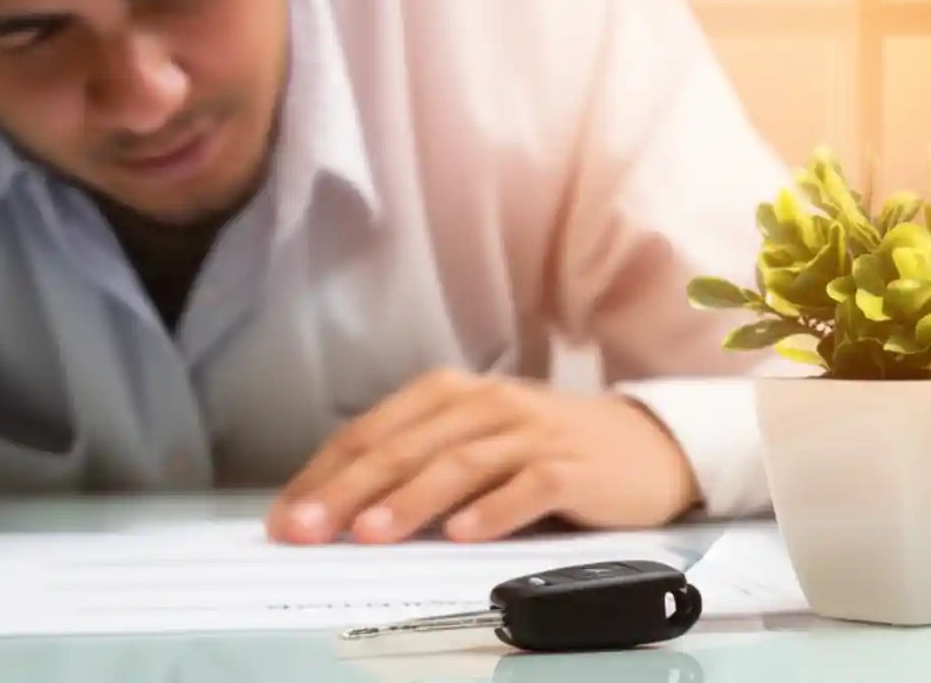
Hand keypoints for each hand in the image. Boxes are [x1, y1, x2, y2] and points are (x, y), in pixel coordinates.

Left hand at [266, 369, 701, 544]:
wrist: (646, 444)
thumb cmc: (543, 448)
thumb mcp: (475, 444)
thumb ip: (417, 466)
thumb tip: (341, 510)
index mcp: (450, 394)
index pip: (372, 432)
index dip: (323, 474)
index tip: (285, 516)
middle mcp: (486, 404)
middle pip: (406, 447)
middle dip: (347, 490)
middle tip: (306, 528)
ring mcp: (532, 433)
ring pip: (460, 463)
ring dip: (410, 499)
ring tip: (369, 534)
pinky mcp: (574, 466)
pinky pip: (530, 487)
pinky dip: (493, 510)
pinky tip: (462, 536)